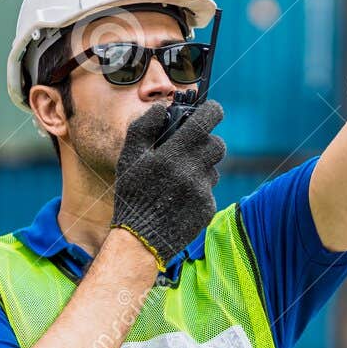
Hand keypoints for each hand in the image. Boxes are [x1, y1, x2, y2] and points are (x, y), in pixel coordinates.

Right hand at [111, 100, 225, 264]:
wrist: (139, 239)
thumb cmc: (131, 194)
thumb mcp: (129, 158)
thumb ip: (143, 128)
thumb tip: (161, 108)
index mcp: (172, 155)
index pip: (205, 123)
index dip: (213, 111)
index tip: (213, 109)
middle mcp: (192, 172)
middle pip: (217, 145)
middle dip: (208, 141)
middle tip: (193, 146)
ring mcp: (203, 192)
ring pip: (214, 168)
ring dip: (202, 167)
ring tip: (180, 177)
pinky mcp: (208, 208)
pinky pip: (210, 189)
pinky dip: (199, 188)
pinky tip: (181, 197)